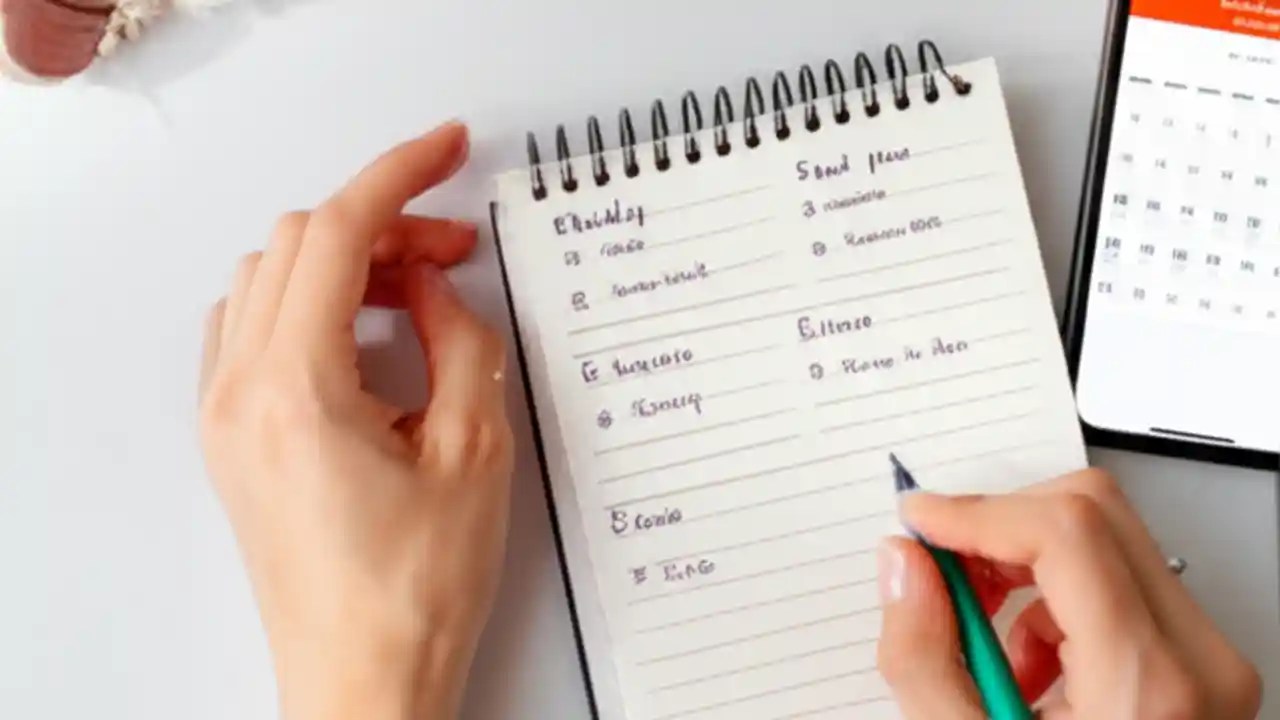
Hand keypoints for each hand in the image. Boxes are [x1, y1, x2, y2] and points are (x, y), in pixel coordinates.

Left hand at [198, 121, 513, 719]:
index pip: (335, 235)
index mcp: (297, 390)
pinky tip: (365, 333)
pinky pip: (253, 328)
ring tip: (418, 292)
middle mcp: (242, 393)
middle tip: (453, 249)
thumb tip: (438, 286)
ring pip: (269, 281)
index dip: (398, 176)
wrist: (362, 679)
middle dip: (381, 227)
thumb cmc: (413, 593)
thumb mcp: (473, 452)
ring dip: (344, 264)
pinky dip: (310, 303)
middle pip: (297, 247)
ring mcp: (227, 416)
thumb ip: (461, 342)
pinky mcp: (233, 438)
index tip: (444, 150)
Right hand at [875, 469, 1260, 718]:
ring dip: (1026, 569)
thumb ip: (923, 658)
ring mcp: (1208, 666)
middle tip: (939, 567)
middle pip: (1093, 515)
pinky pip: (1123, 587)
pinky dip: (1059, 603)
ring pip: (1108, 543)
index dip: (976, 512)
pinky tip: (1027, 666)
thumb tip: (903, 568)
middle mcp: (1197, 662)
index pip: (1064, 532)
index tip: (919, 523)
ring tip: (983, 641)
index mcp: (1148, 684)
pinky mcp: (1200, 670)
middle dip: (999, 528)